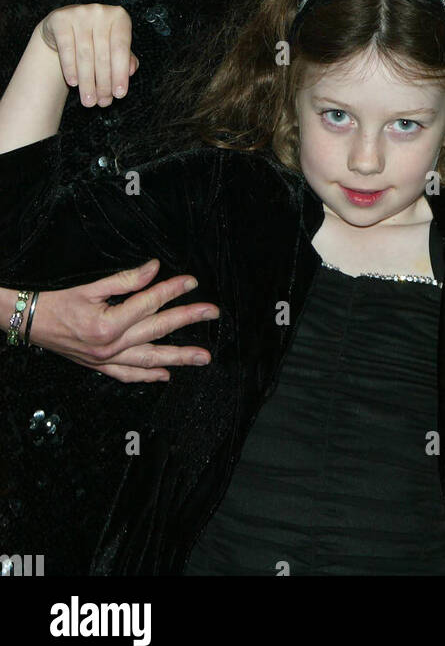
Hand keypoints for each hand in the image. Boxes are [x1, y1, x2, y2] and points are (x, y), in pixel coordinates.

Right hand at [29, 260, 218, 381]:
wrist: (32, 324)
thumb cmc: (60, 303)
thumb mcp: (91, 287)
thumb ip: (126, 280)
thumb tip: (154, 269)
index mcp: (109, 323)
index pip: (149, 303)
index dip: (172, 290)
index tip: (192, 281)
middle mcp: (111, 346)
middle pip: (157, 330)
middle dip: (187, 320)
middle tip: (212, 313)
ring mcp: (107, 360)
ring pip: (150, 359)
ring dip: (179, 357)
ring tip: (203, 356)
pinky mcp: (102, 367)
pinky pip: (129, 375)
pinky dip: (149, 376)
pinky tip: (167, 375)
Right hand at [38, 4, 137, 107]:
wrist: (64, 26)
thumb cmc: (96, 39)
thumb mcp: (113, 46)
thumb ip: (125, 58)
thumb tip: (131, 70)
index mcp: (119, 17)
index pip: (121, 49)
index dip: (120, 74)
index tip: (120, 95)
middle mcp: (100, 11)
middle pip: (102, 55)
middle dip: (103, 83)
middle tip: (102, 103)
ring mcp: (80, 13)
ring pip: (85, 55)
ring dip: (87, 82)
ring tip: (89, 100)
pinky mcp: (60, 19)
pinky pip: (66, 49)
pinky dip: (70, 68)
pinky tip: (73, 83)